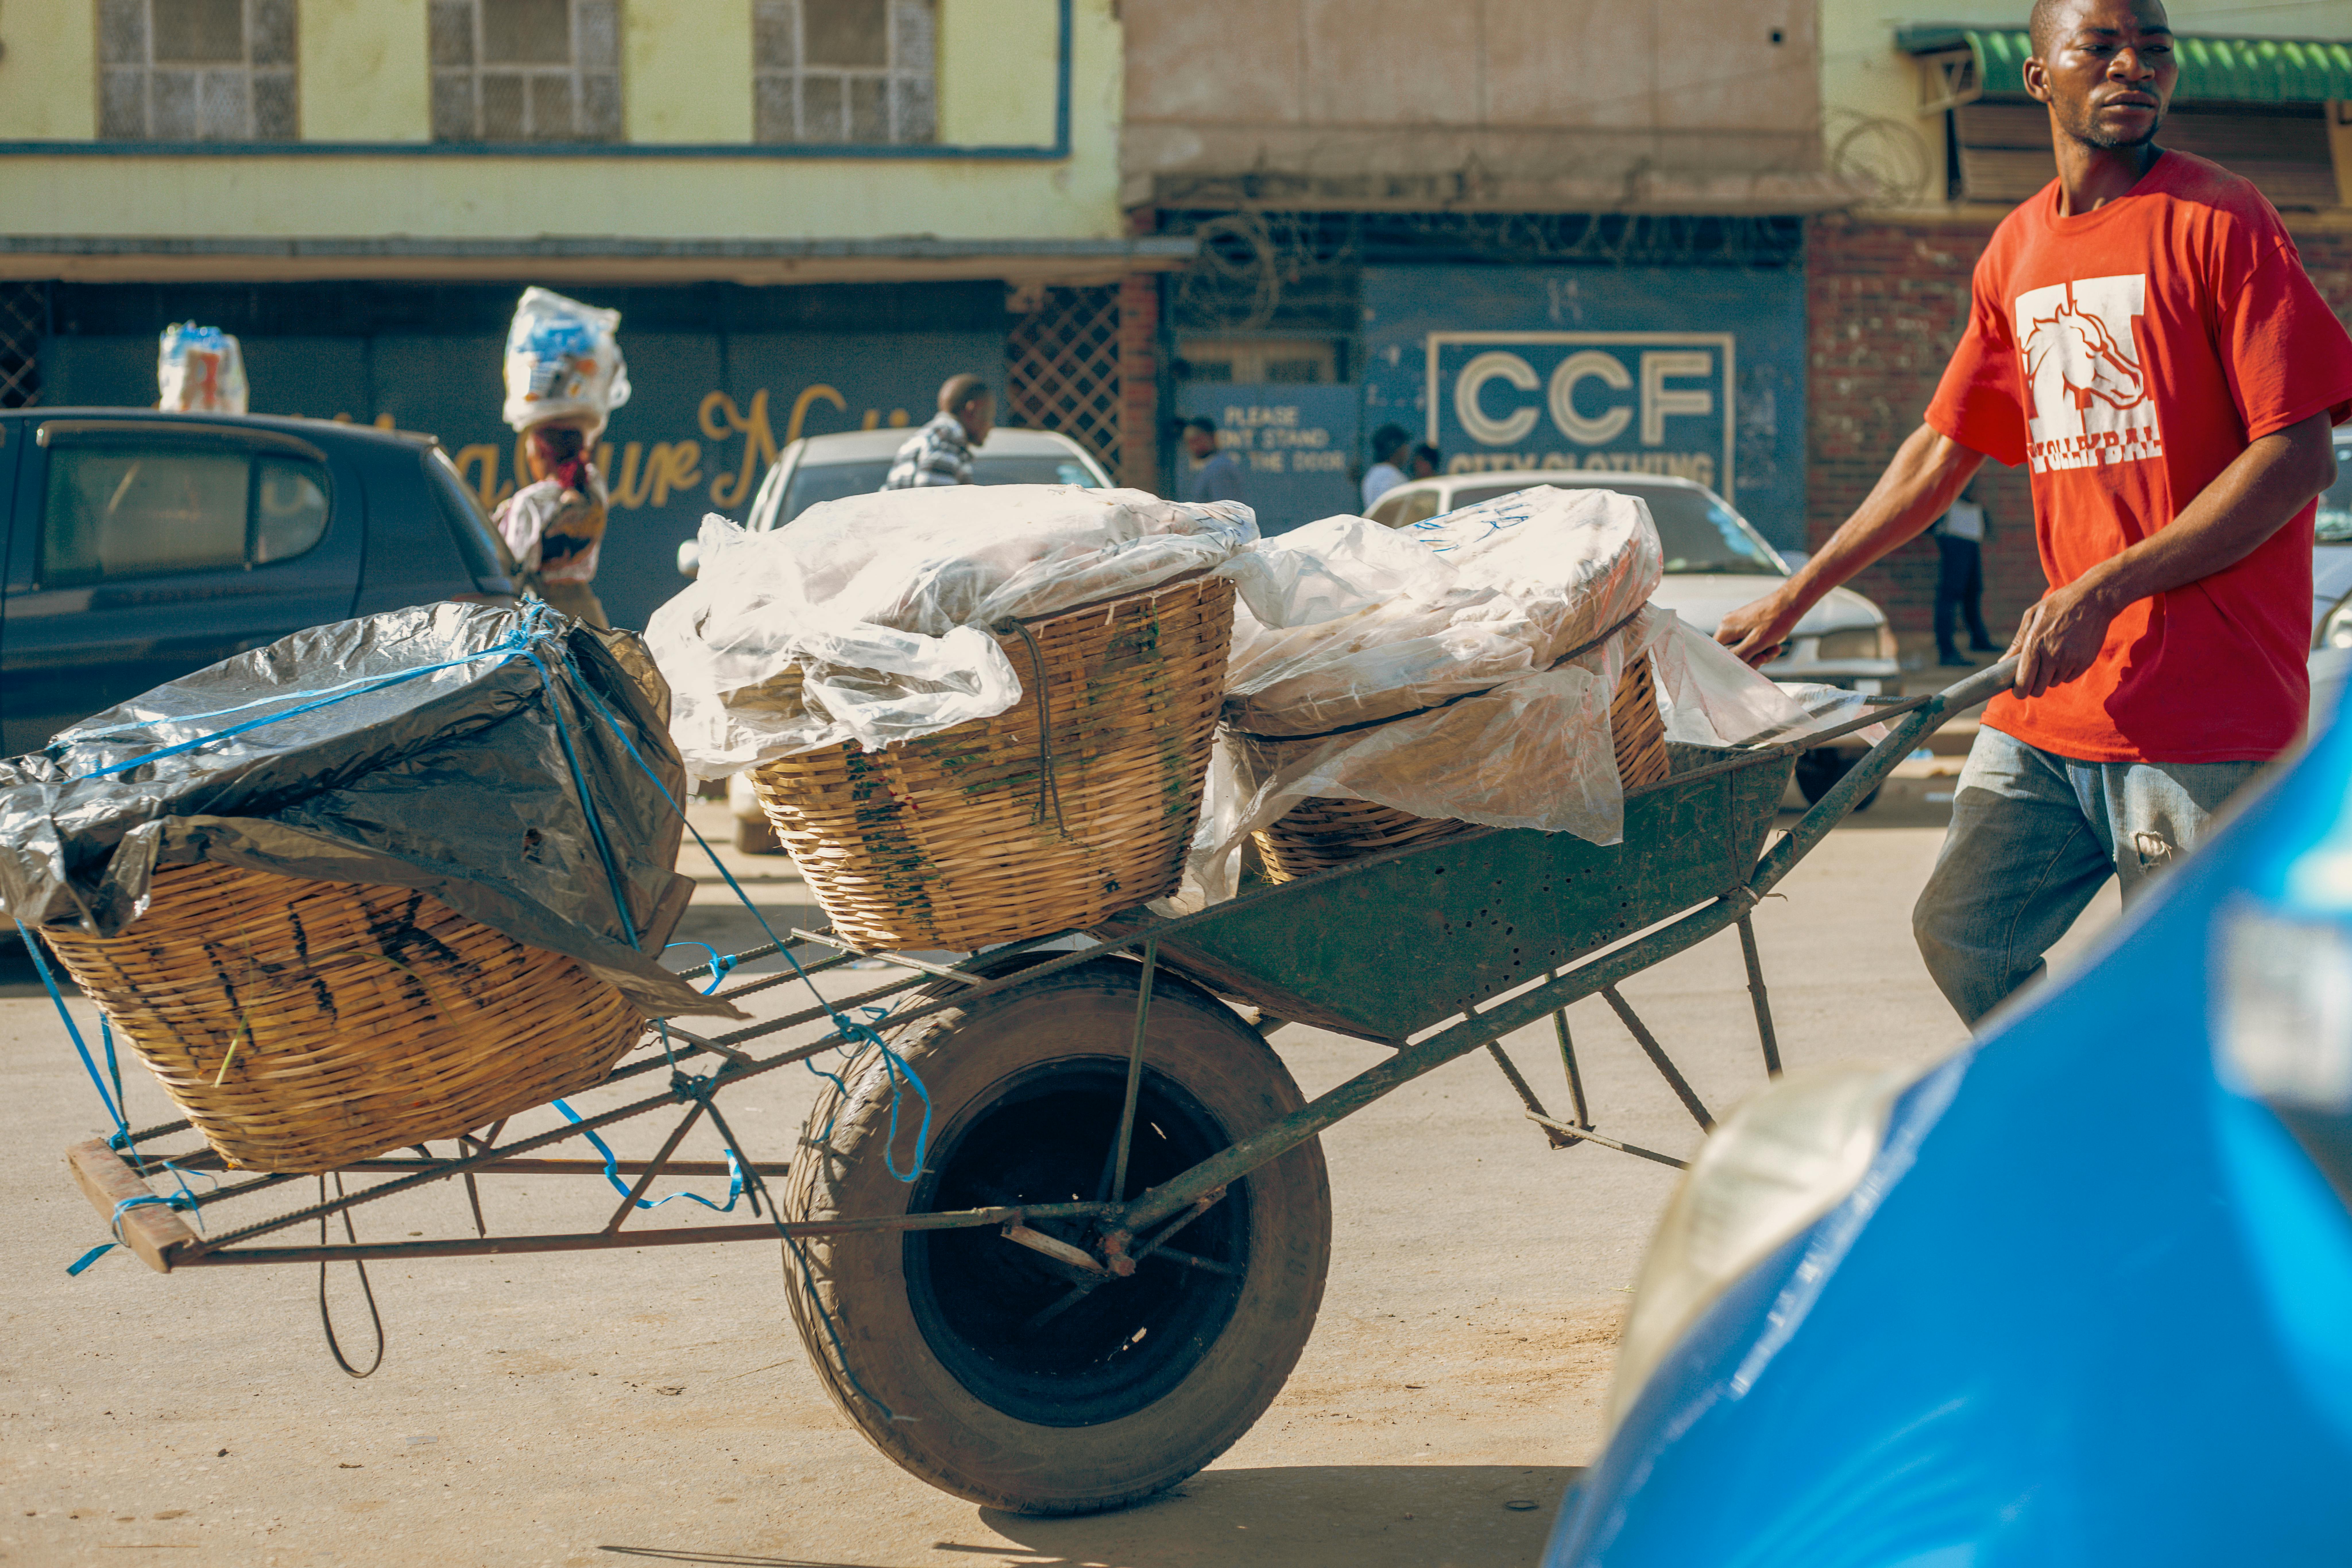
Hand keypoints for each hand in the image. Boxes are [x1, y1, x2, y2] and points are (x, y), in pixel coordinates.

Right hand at [1716, 589, 1802, 667]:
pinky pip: (1750, 642)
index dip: (1732, 663)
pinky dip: (1762, 646)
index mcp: (1725, 629)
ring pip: (1743, 649)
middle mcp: (1728, 626)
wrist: (1791, 602)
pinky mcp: (1747, 625)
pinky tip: (1774, 645)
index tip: (1747, 666)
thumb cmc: (1776, 620)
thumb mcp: (1758, 641)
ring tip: (1775, 649)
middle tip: (1766, 656)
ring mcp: (1737, 625)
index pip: (1719, 654)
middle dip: (1751, 658)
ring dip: (1759, 653)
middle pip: (1732, 653)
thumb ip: (1740, 654)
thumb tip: (1724, 666)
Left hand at [2007, 579, 2117, 698]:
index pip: (2023, 681)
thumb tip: (2002, 662)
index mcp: (2035, 643)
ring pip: (2054, 683)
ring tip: (2053, 656)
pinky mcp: (2086, 661)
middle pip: (2038, 689)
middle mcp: (2053, 654)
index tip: (2018, 690)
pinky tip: (2066, 655)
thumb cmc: (2059, 605)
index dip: (2019, 690)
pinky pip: (2069, 678)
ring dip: (2050, 676)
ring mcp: (2071, 659)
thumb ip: (2018, 641)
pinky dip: (2065, 672)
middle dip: (2033, 686)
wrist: (2094, 599)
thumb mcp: (2032, 615)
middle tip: (2034, 676)